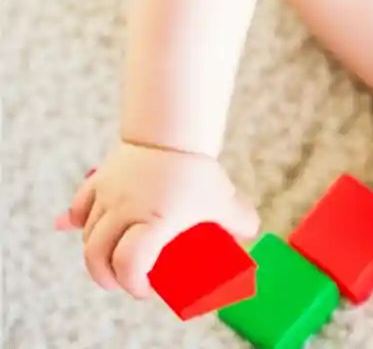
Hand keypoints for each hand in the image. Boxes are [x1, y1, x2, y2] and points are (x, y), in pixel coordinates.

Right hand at [54, 142, 258, 297]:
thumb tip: (248, 239)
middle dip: (106, 279)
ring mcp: (107, 196)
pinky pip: (78, 209)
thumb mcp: (223, 199)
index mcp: (155, 219)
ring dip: (96, 255)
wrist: (172, 132)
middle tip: (124, 284)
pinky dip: (76, 223)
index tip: (145, 290)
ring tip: (112, 262)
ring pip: (88, 236)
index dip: (134, 284)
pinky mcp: (97, 183)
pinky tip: (75, 230)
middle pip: (98, 255)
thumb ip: (240, 221)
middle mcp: (125, 210)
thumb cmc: (198, 171)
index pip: (130, 262)